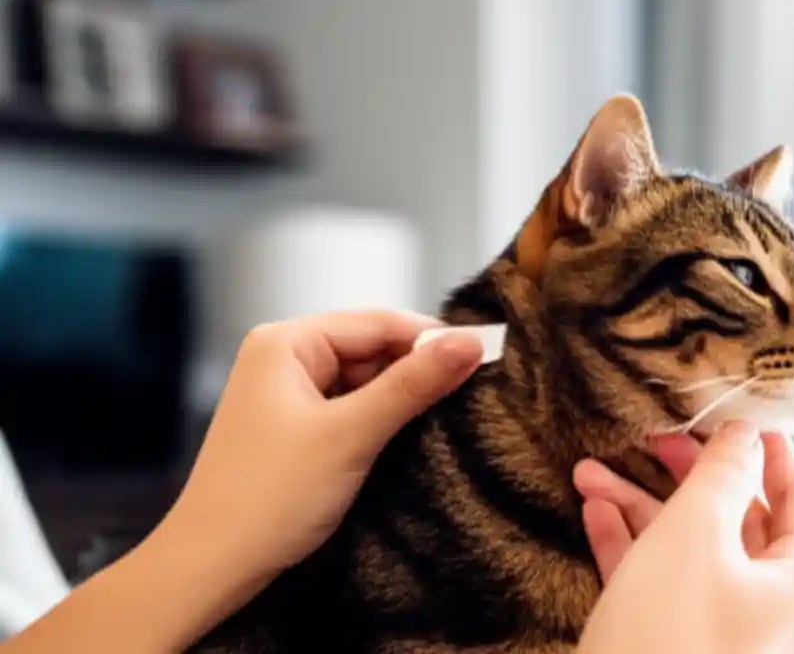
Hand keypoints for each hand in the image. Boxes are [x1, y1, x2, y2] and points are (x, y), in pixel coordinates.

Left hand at [161, 310, 482, 580]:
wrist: (212, 567)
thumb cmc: (267, 499)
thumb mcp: (351, 435)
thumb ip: (413, 385)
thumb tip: (469, 342)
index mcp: (285, 343)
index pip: (377, 322)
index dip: (432, 338)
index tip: (485, 354)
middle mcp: (282, 358)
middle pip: (372, 347)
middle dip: (418, 368)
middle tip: (474, 389)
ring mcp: (285, 394)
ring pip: (364, 380)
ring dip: (402, 396)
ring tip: (446, 416)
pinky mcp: (293, 428)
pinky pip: (350, 407)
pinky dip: (381, 419)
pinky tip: (408, 436)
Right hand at [573, 423, 793, 653]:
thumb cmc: (667, 637)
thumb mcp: (694, 536)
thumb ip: (720, 476)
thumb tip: (745, 432)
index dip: (772, 454)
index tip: (744, 417)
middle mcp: (767, 610)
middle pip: (737, 521)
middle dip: (687, 475)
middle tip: (653, 436)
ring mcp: (720, 632)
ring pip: (688, 549)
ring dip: (641, 506)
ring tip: (592, 471)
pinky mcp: (674, 646)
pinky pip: (658, 583)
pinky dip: (628, 545)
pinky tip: (595, 511)